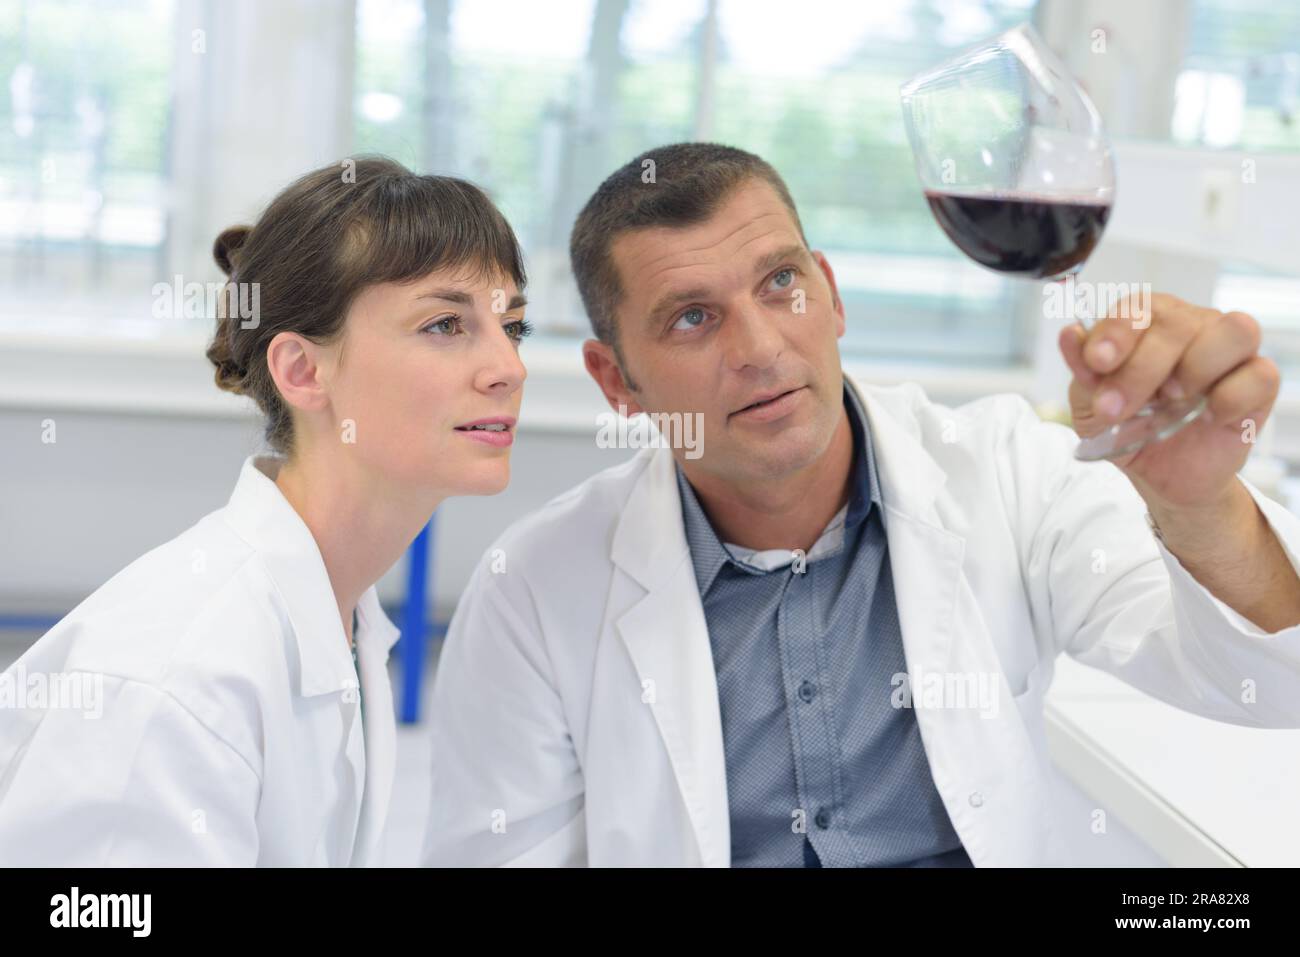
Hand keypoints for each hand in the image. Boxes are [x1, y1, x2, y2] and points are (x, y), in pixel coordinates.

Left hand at [1057, 292, 1280, 511]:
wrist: (1160, 474)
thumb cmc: (1128, 428)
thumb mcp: (1091, 406)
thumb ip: (1083, 371)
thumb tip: (1069, 335)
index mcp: (1148, 325)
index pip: (1138, 306)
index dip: (1116, 331)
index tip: (1097, 362)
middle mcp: (1192, 328)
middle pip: (1178, 321)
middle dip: (1140, 368)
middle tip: (1117, 407)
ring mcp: (1230, 354)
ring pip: (1233, 330)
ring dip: (1195, 368)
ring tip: (1172, 400)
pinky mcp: (1258, 385)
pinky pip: (1260, 374)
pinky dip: (1230, 397)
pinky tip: (1207, 417)